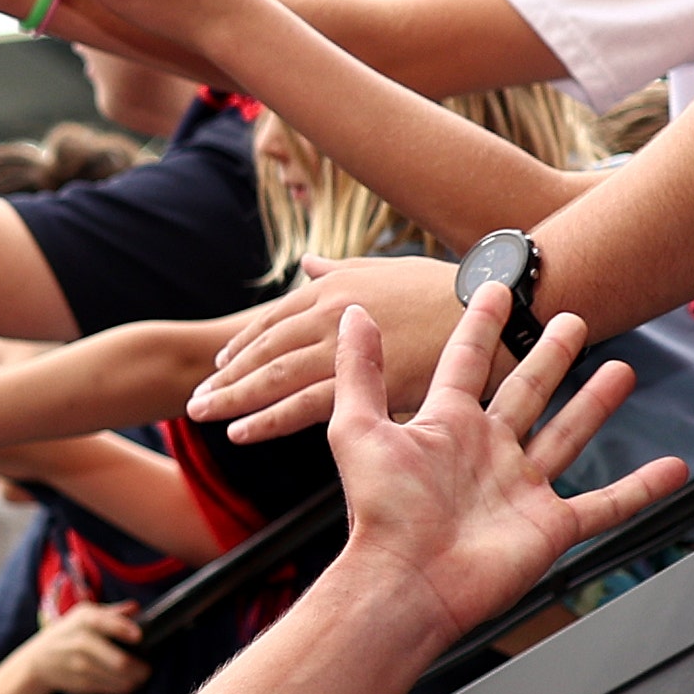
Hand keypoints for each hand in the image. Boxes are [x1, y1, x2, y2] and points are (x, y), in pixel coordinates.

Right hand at [5, 600, 148, 693]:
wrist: (38, 660)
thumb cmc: (69, 633)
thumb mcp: (84, 615)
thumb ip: (112, 613)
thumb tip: (136, 607)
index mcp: (84, 619)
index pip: (105, 622)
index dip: (124, 629)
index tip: (139, 637)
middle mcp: (81, 642)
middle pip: (119, 661)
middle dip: (139, 668)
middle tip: (146, 669)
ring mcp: (79, 664)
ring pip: (117, 678)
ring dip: (134, 680)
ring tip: (140, 677)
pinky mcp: (80, 683)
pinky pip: (109, 688)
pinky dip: (122, 687)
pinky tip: (127, 683)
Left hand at [191, 255, 462, 436]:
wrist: (498, 302)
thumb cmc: (448, 289)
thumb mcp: (384, 268)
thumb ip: (339, 269)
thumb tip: (306, 262)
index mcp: (332, 288)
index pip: (273, 322)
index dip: (244, 346)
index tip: (221, 365)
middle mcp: (328, 314)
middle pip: (263, 350)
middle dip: (226, 377)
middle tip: (195, 399)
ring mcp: (344, 346)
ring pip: (273, 377)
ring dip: (233, 397)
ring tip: (201, 415)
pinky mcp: (366, 380)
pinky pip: (303, 404)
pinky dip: (266, 418)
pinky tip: (240, 431)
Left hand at [322, 289, 682, 643]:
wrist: (407, 581)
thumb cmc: (379, 513)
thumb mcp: (359, 429)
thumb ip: (359, 372)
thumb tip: (352, 314)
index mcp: (444, 425)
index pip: (466, 361)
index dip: (481, 325)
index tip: (497, 287)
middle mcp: (487, 451)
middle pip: (526, 391)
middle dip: (549, 355)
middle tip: (573, 320)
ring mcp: (521, 488)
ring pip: (568, 436)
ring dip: (594, 404)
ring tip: (622, 370)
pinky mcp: (549, 525)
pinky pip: (606, 504)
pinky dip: (642, 488)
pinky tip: (673, 467)